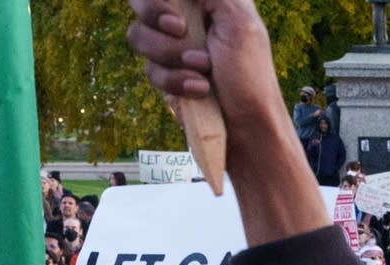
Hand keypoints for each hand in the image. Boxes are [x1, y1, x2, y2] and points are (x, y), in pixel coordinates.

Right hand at [126, 0, 282, 129]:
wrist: (247, 126)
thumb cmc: (251, 74)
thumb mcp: (239, 21)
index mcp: (207, 1)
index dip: (159, 0)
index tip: (176, 16)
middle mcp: (186, 19)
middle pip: (141, 3)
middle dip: (154, 15)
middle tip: (180, 30)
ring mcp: (172, 47)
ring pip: (138, 35)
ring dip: (170, 54)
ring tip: (204, 69)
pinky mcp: (165, 75)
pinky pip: (149, 69)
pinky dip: (174, 80)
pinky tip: (199, 90)